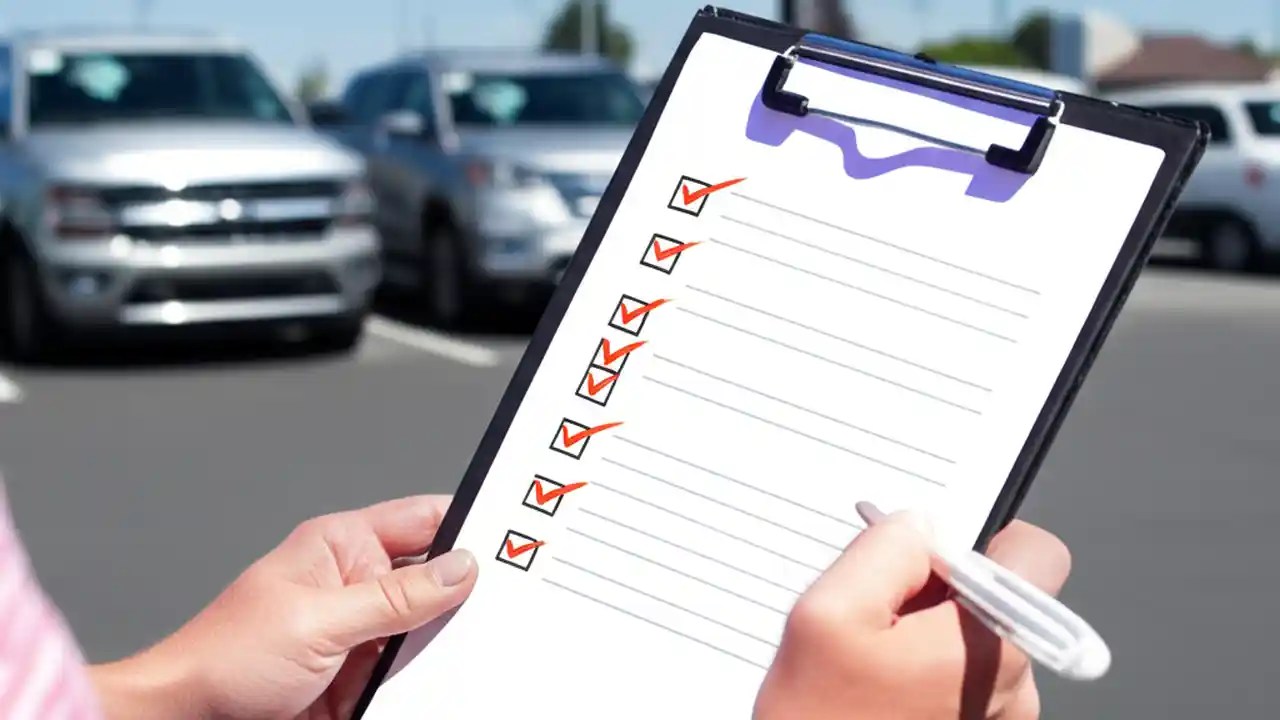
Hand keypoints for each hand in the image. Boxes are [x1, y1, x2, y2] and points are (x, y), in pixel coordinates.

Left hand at [90, 495, 476, 719]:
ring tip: (473, 649)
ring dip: (445, 642)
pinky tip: (444, 681)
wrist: (188, 719)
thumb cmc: (225, 656)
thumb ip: (397, 596)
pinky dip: (427, 679)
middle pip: (434, 579)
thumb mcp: (321, 621)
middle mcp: (355, 583)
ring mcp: (360, 632)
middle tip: (507, 603)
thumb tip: (460, 569)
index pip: (423, 520)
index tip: (515, 538)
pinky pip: (410, 672)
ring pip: (427, 631)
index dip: (469, 525)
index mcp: (342, 545)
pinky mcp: (360, 676)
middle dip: (465, 593)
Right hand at [755, 510, 1070, 719]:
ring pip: (979, 637)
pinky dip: (928, 670)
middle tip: (881, 620)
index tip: (928, 568)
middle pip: (1000, 596)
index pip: (1037, 556)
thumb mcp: (828, 611)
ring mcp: (1001, 719)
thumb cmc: (816, 719)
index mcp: (994, 648)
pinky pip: (966, 678)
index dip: (979, 545)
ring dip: (930, 634)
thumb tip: (926, 527)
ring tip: (874, 663)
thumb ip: (887, 548)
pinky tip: (883, 688)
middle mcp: (1016, 689)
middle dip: (942, 593)